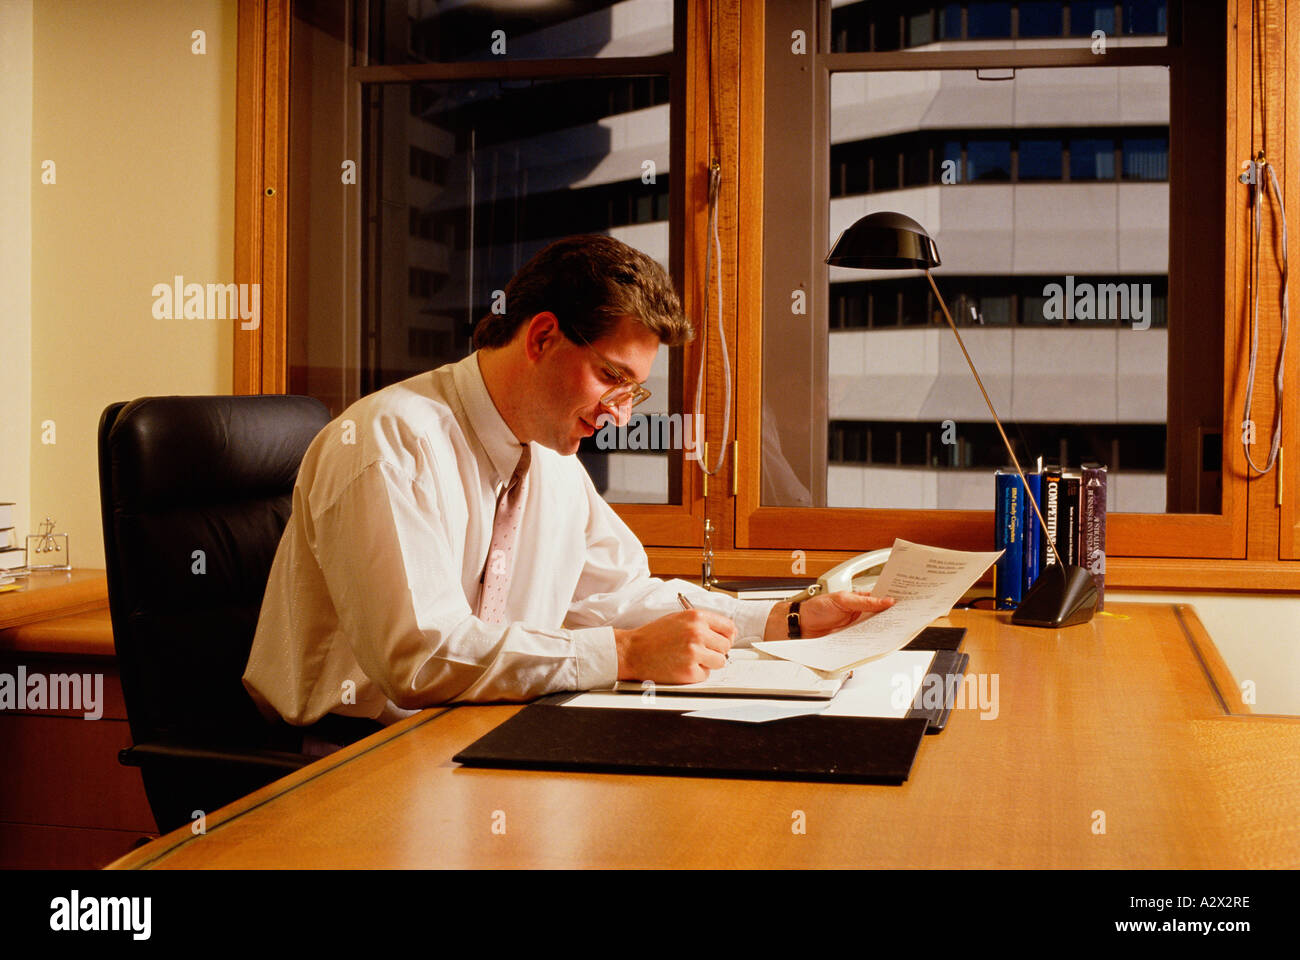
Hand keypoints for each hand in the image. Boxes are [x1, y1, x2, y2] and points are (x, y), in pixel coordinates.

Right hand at [614, 609, 736, 683]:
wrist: (633, 651)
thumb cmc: (653, 636)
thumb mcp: (679, 618)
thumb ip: (702, 623)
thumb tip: (726, 632)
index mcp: (696, 617)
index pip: (729, 627)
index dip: (726, 636)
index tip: (721, 640)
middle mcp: (697, 632)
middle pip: (726, 646)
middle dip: (716, 651)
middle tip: (699, 652)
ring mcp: (694, 652)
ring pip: (720, 662)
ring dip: (708, 663)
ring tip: (690, 659)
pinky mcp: (689, 671)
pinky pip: (705, 675)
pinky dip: (696, 674)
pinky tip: (681, 666)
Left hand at [763, 591, 894, 640]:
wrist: (801, 625)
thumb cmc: (816, 608)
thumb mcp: (842, 600)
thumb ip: (865, 601)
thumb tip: (886, 600)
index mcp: (859, 599)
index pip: (881, 598)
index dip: (894, 598)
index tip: (908, 599)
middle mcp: (860, 613)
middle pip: (882, 615)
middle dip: (893, 616)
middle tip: (907, 616)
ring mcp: (857, 627)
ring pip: (876, 630)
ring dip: (884, 630)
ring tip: (896, 630)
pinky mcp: (852, 640)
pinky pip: (866, 641)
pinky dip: (872, 642)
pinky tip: (879, 642)